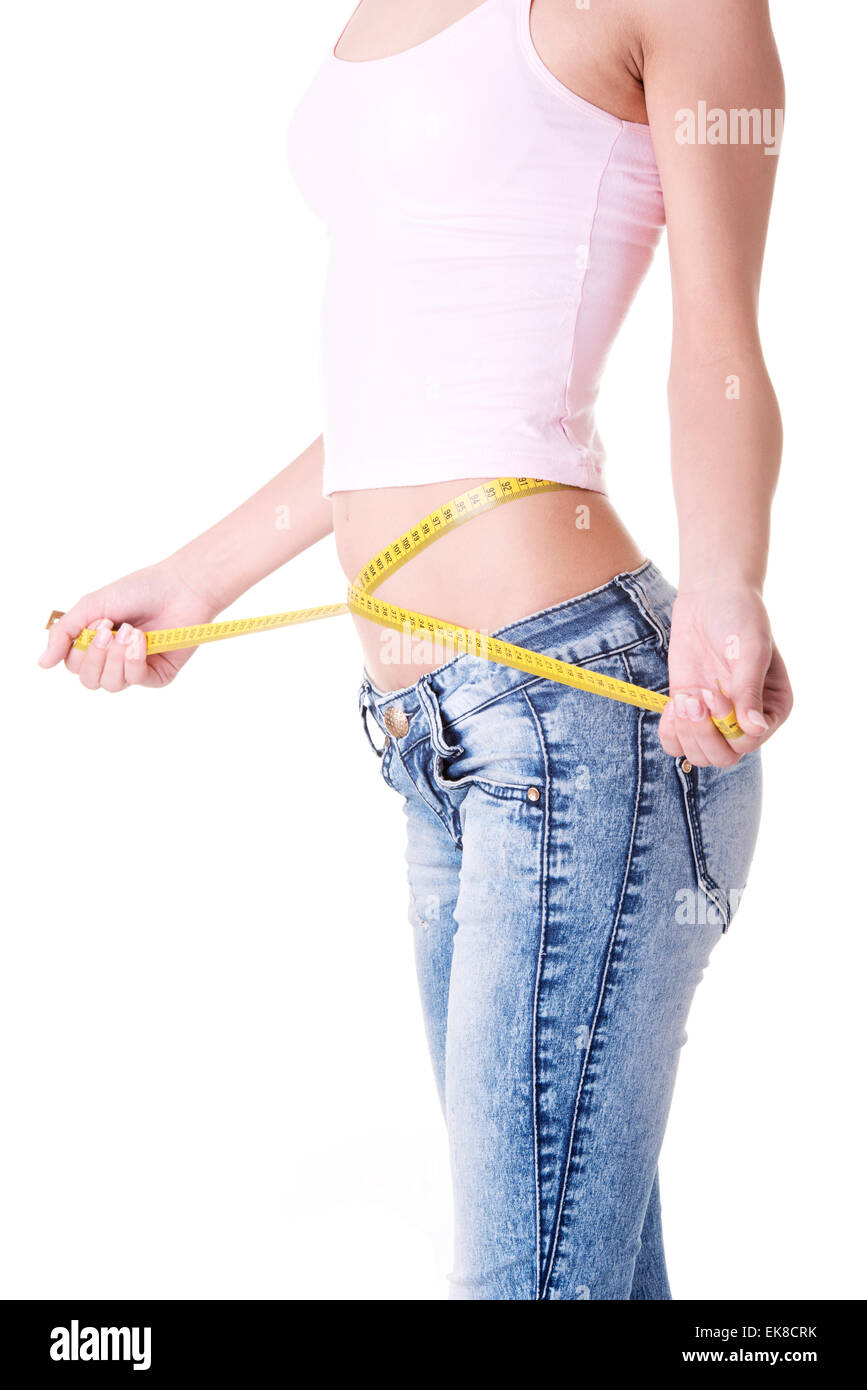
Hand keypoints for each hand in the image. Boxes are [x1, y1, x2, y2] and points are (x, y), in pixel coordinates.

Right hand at [37, 559, 219, 691]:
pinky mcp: (157, 675)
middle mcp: (114, 659)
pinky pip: (135, 680)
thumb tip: (41, 664)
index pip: (73, 665)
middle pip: (88, 680)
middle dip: (94, 655)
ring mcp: (135, 668)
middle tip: (108, 629)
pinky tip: (141, 640)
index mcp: (96, 642)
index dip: (79, 650)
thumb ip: (63, 634)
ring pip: (109, 684)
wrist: (179, 587)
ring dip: (114, 657)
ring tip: (130, 631)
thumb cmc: (139, 590)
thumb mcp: (92, 606)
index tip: (97, 622)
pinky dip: (134, 659)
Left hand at [660, 584, 792, 766]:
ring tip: (683, 699)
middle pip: (723, 757)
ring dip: (685, 733)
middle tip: (693, 699)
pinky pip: (677, 742)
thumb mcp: (750, 651)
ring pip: (698, 754)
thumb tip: (755, 729)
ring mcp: (715, 716)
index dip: (726, 727)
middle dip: (703, 734)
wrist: (712, 596)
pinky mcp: (690, 709)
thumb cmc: (740, 617)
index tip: (712, 693)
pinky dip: (670, 732)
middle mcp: (746, 719)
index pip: (749, 742)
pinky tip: (673, 705)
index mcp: (772, 708)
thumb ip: (750, 690)